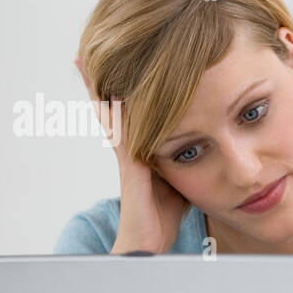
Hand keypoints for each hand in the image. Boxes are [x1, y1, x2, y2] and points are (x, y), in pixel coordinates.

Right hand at [75, 56, 189, 253]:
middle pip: (113, 105)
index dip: (123, 87)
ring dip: (98, 87)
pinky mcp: (128, 166)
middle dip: (101, 79)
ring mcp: (126, 155)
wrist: (149, 242)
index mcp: (142, 148)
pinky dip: (114, 114)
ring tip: (84, 60)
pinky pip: (120, 134)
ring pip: (111, 114)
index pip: (132, 110)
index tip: (120, 58)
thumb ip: (188, 159)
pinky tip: (112, 94)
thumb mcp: (181, 178)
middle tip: (87, 49)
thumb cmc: (165, 215)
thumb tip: (208, 144)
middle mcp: (130, 147)